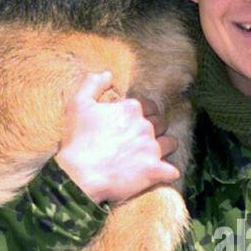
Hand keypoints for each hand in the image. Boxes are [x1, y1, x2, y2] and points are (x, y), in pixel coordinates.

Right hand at [55, 71, 179, 204]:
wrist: (79, 176)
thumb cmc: (77, 141)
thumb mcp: (78, 104)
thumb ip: (93, 84)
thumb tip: (108, 74)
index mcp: (131, 108)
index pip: (149, 106)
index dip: (142, 114)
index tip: (131, 124)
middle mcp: (146, 126)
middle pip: (161, 123)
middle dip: (153, 130)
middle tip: (139, 140)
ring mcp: (152, 149)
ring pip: (171, 143)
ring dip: (164, 148)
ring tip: (151, 155)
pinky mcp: (155, 170)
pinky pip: (173, 171)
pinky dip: (168, 172)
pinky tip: (160, 174)